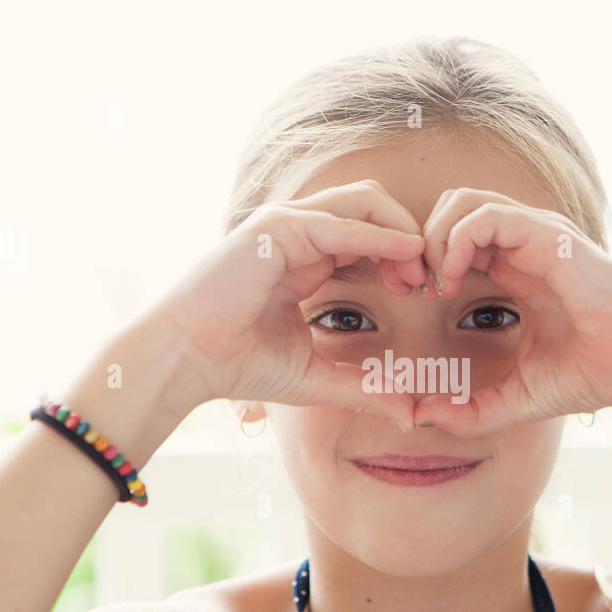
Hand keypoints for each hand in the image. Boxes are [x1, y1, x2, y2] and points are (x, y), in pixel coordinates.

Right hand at [149, 180, 427, 421]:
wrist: (184, 360)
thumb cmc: (236, 364)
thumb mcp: (314, 375)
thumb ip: (362, 386)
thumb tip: (408, 411)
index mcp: (306, 257)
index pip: (369, 234)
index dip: (401, 256)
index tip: (421, 292)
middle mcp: (298, 232)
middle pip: (372, 205)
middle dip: (408, 235)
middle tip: (427, 279)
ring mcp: (287, 224)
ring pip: (363, 200)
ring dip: (400, 229)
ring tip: (418, 269)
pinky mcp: (277, 228)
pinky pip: (341, 222)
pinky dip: (379, 235)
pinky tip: (405, 254)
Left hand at [408, 188, 611, 435]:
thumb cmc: (593, 375)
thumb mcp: (517, 396)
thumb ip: (471, 410)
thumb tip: (422, 417)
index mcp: (516, 268)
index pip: (455, 237)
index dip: (427, 261)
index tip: (418, 300)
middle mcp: (525, 243)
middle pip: (452, 207)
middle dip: (422, 241)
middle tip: (417, 287)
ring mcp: (538, 234)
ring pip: (463, 201)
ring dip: (434, 237)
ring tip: (434, 282)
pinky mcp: (549, 237)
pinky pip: (485, 216)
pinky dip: (456, 241)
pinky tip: (453, 280)